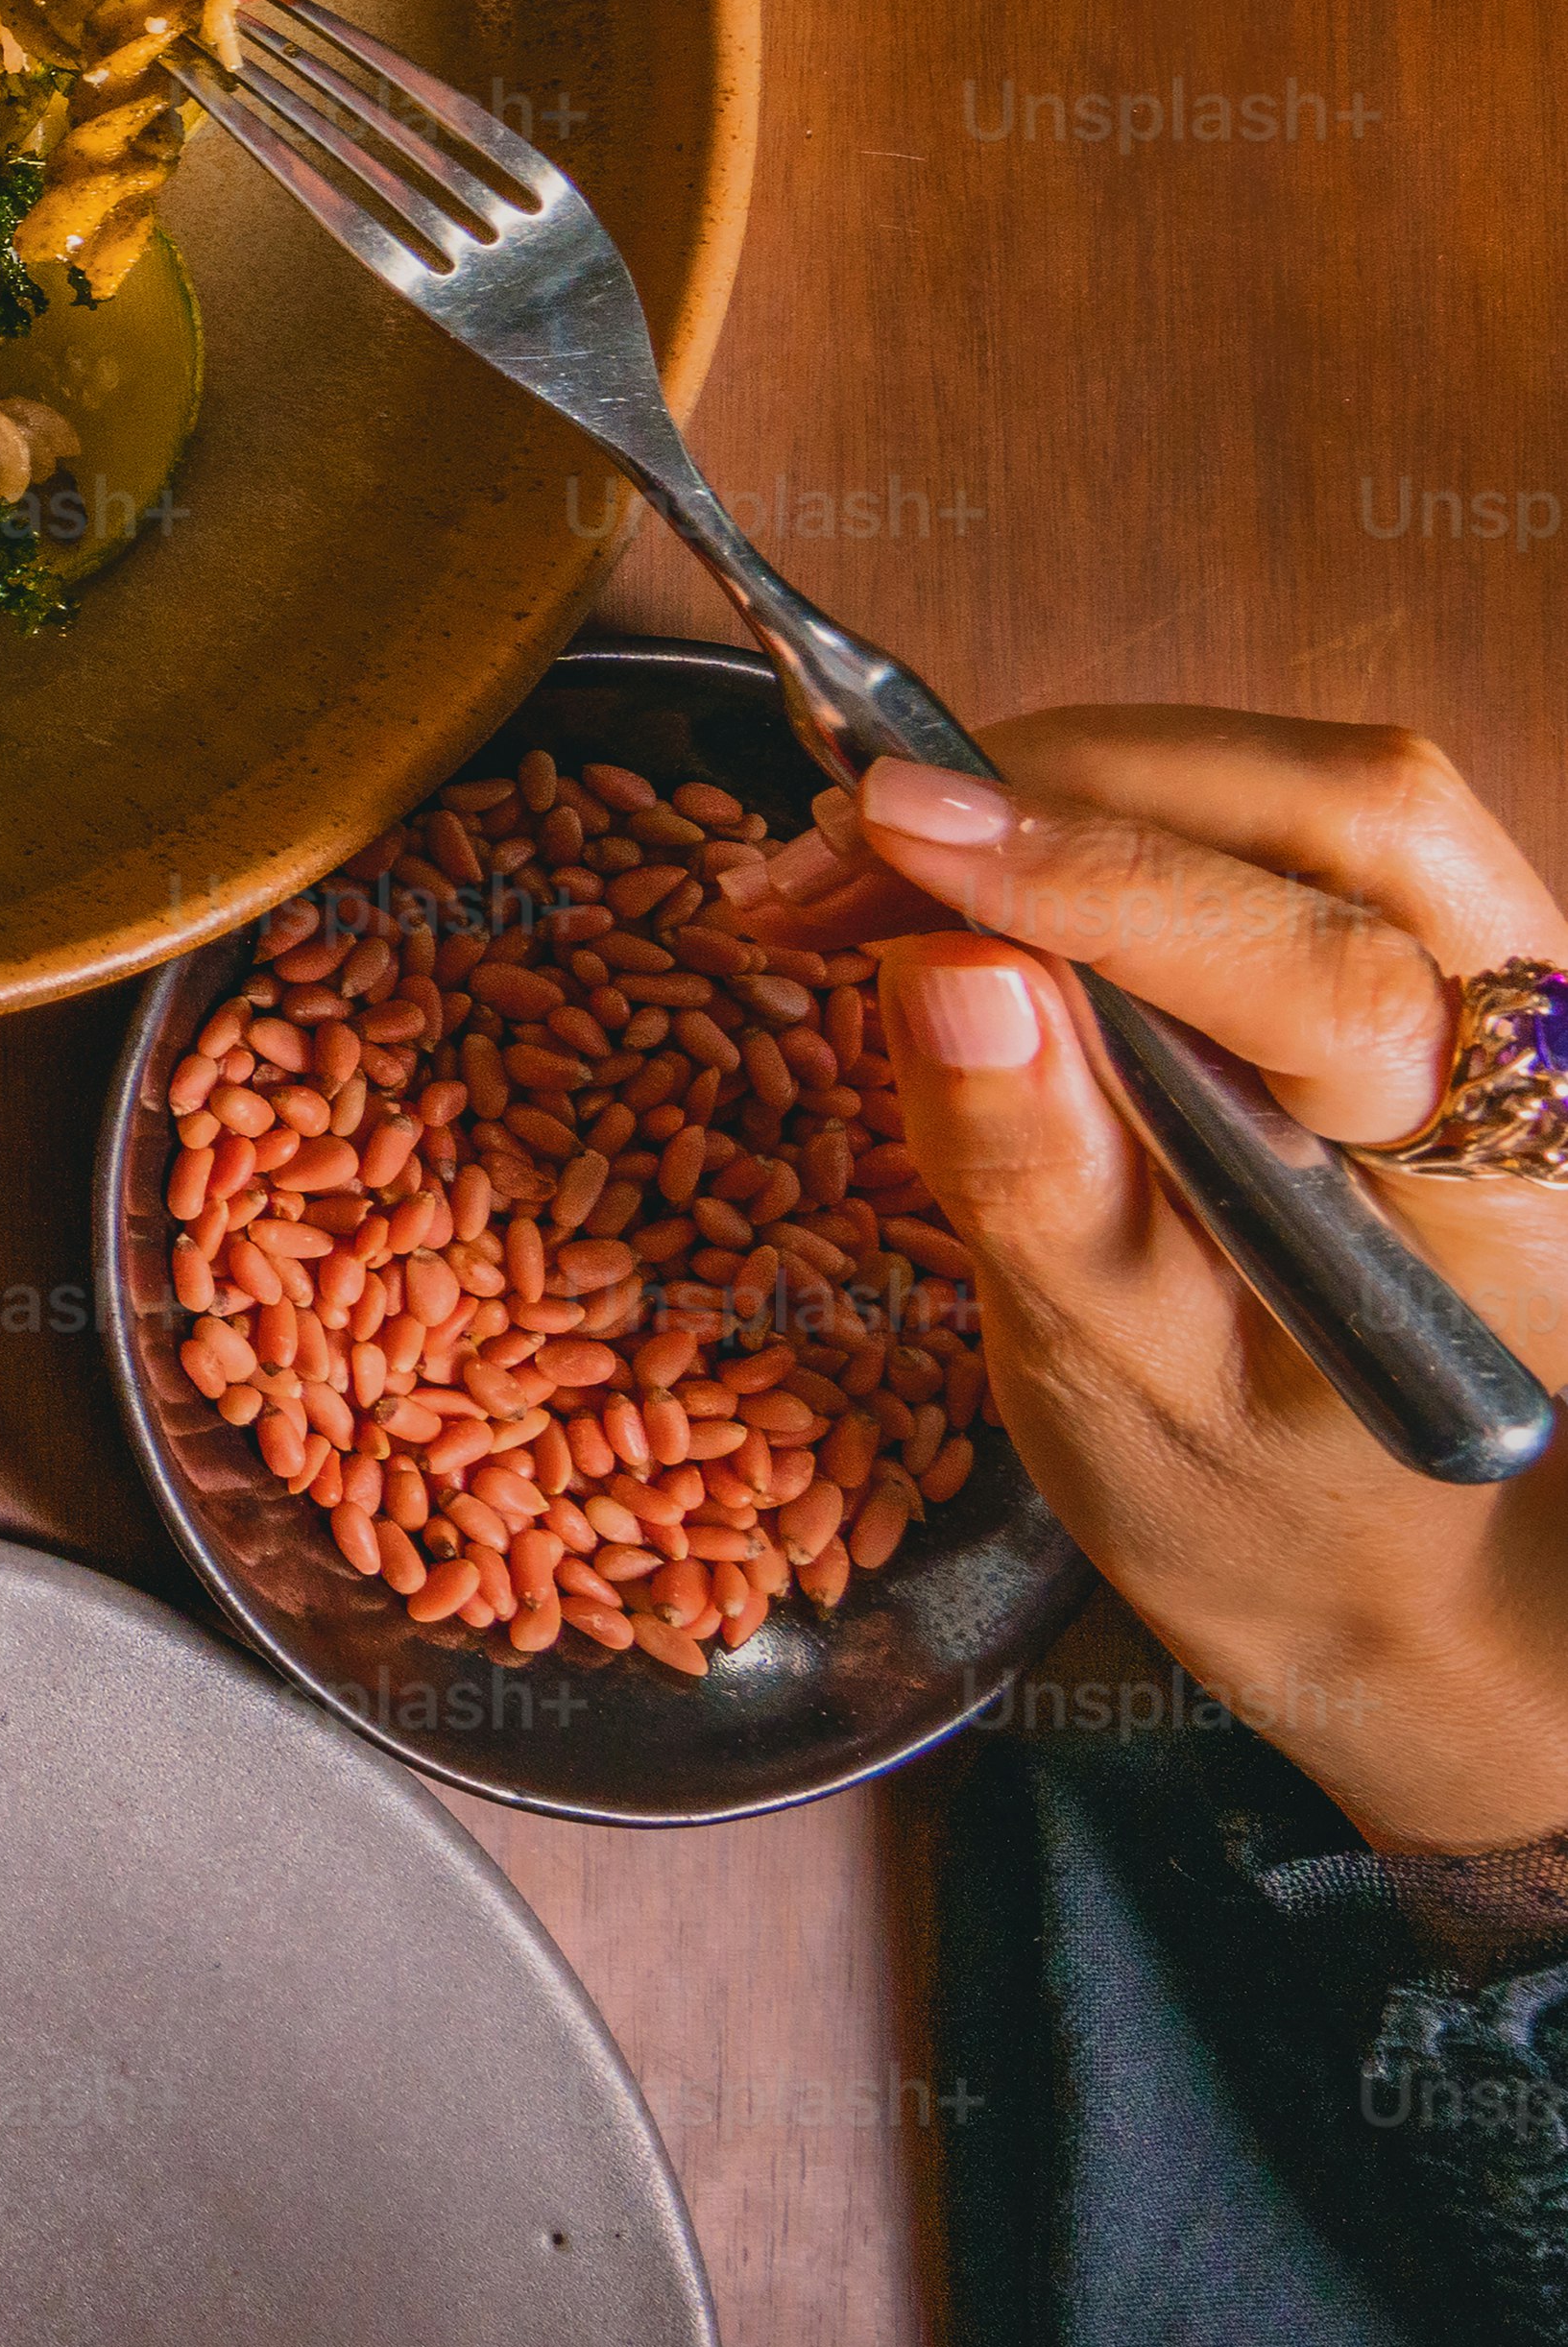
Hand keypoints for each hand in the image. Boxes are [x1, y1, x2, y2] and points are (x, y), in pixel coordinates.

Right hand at [736, 707, 1567, 1846]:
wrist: (1385, 1564)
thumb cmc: (1268, 1513)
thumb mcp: (1127, 1395)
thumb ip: (1046, 1189)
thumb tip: (942, 974)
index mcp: (1498, 1181)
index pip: (1312, 970)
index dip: (1092, 879)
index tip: (890, 829)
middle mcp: (1533, 1050)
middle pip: (1342, 808)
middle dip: (1076, 783)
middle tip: (847, 836)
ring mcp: (1492, 991)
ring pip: (1305, 789)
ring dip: (1073, 785)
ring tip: (867, 862)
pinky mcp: (1413, 962)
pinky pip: (1274, 826)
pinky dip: (1101, 815)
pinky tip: (961, 875)